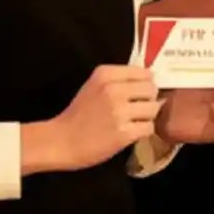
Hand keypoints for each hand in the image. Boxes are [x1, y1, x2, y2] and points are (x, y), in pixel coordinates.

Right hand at [41, 66, 158, 172]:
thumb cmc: (79, 114)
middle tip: (137, 109)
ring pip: (154, 108)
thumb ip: (120, 80)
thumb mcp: (95, 86)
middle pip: (152, 89)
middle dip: (148, 99)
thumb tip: (151, 80)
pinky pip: (149, 127)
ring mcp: (119, 112)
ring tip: (133, 121)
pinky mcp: (123, 133)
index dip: (145, 84)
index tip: (138, 93)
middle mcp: (113, 89)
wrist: (60, 141)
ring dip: (147, 116)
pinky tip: (131, 133)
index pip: (144, 72)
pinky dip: (143, 131)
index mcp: (105, 74)